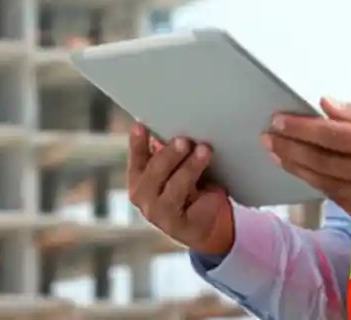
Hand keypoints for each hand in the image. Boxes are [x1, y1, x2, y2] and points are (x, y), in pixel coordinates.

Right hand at [127, 124, 234, 254]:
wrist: (204, 223)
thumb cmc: (189, 186)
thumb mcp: (177, 166)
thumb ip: (170, 151)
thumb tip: (173, 129)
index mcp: (138, 177)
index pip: (137, 157)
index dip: (137, 143)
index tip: (141, 126)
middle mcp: (142, 196)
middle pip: (154, 171)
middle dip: (170, 155)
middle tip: (184, 141)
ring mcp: (158, 213)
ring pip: (174, 187)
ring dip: (190, 168)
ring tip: (204, 151)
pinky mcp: (178, 225)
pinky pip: (191, 205)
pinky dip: (203, 190)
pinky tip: (213, 183)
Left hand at [264, 97, 350, 240]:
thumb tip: (326, 105)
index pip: (333, 135)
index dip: (301, 128)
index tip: (279, 120)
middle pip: (320, 160)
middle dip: (289, 147)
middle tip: (268, 137)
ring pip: (321, 182)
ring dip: (295, 166)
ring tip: (276, 152)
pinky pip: (334, 197)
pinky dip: (316, 182)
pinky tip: (303, 170)